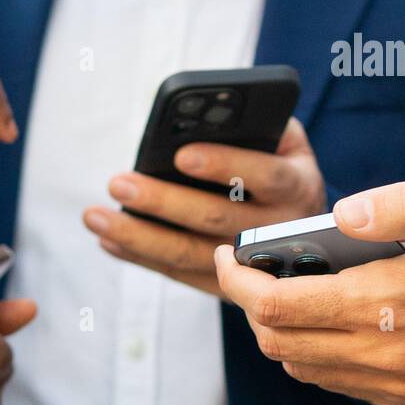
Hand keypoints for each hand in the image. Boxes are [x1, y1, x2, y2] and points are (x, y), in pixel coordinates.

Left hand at [82, 118, 325, 296]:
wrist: (310, 235)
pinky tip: (108, 239)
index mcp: (297, 186)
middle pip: (215, 218)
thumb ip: (260, 123)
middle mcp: (278, 230)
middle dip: (162, 201)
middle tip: (118, 182)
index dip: (226, 165)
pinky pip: (178, 273)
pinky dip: (139, 256)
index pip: (264, 175)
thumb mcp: (285, 142)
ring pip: (190, 253)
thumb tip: (209, 117)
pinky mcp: (228, 287)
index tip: (183, 155)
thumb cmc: (280, 168)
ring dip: (137, 236)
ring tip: (94, 216)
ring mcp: (252, 265)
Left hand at [213, 181, 404, 404]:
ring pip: (298, 365)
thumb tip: (341, 214)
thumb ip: (403, 204)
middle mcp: (382, 353)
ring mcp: (393, 381)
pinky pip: (332, 381)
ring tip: (280, 289)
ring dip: (276, 330)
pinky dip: (307, 352)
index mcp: (385, 304)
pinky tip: (320, 318)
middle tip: (247, 270)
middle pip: (276, 340)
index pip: (277, 305)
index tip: (228, 254)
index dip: (237, 280)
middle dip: (248, 303)